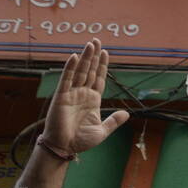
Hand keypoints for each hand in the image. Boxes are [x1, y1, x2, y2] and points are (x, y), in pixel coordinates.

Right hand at [41, 39, 129, 155]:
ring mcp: (71, 93)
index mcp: (93, 100)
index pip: (99, 78)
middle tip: (97, 40)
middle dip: (94, 56)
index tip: (106, 52)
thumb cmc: (81, 140)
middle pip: (90, 71)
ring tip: (90, 44)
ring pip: (80, 71)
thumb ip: (113, 121)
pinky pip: (66, 79)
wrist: (65, 147)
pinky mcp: (61, 96)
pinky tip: (75, 57)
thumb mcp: (102, 130)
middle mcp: (82, 93)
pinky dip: (70, 68)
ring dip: (85, 57)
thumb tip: (126, 113)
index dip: (102, 66)